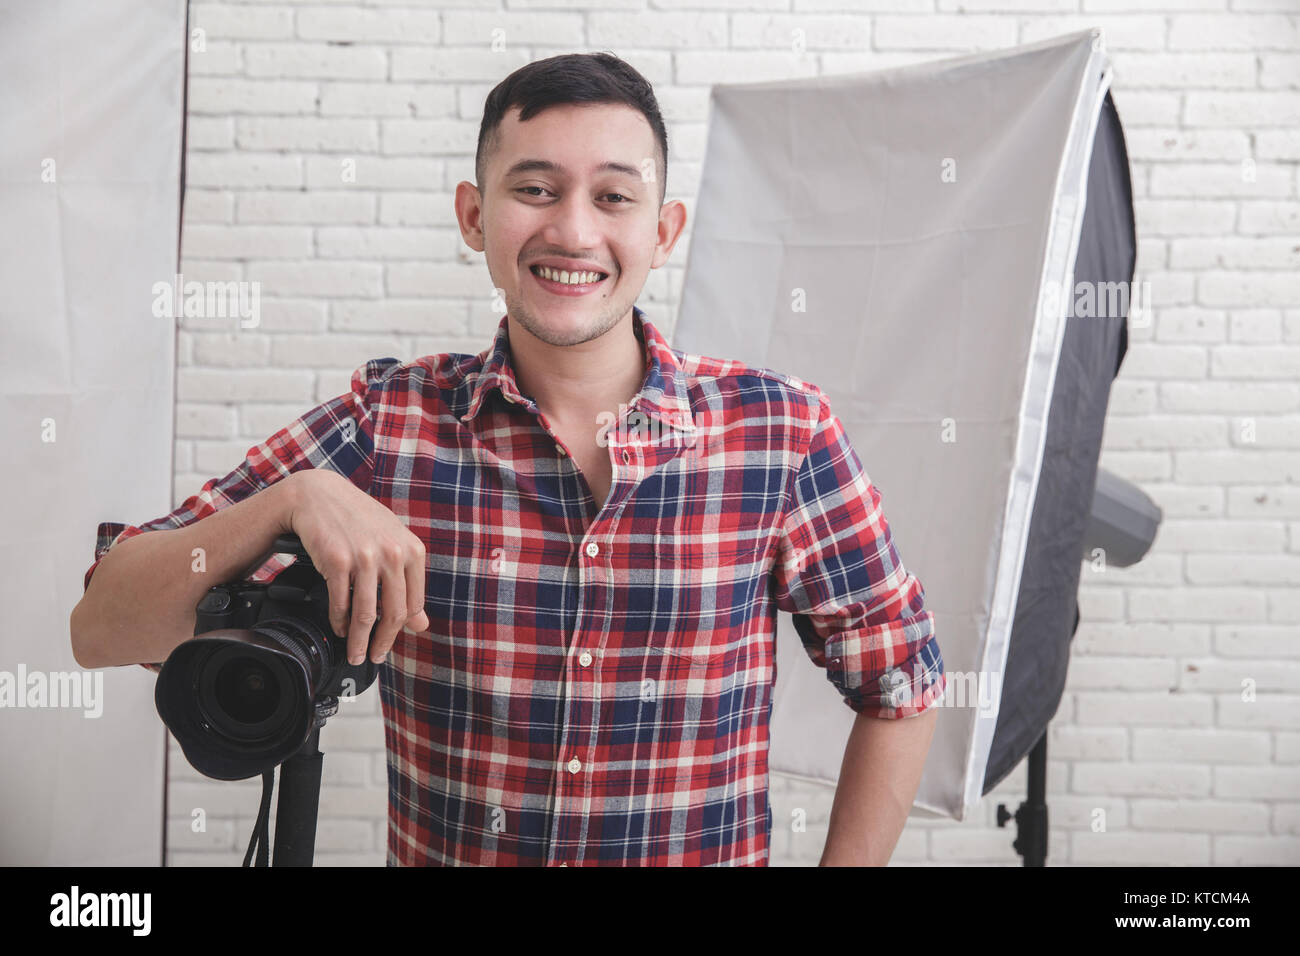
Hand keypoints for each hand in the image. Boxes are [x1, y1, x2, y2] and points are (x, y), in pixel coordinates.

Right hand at [282, 469, 430, 664]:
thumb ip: (408, 582)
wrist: (321, 496)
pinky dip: (340, 621)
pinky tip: (339, 627)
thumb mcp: (392, 545)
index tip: (389, 642)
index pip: (412, 604)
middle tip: (373, 657)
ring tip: (355, 652)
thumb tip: (421, 624)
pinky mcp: (338, 560)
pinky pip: (341, 602)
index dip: (400, 630)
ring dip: (359, 640)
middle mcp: (393, 553)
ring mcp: (365, 556)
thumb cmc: (359, 520)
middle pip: (393, 613)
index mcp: (412, 550)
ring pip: (366, 613)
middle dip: (382, 643)